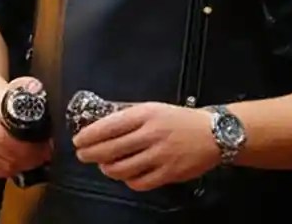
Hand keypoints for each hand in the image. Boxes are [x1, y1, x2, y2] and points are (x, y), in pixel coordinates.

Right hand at [0, 76, 51, 177]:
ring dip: (22, 165)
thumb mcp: (19, 88)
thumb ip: (30, 88)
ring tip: (34, 156)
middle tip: (44, 154)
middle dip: (31, 158)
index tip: (46, 146)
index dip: (31, 148)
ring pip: (3, 169)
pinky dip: (9, 170)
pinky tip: (17, 160)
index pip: (9, 142)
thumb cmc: (4, 98)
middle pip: (8, 158)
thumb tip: (36, 90)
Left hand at [72, 102, 219, 191]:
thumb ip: (130, 117)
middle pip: (111, 149)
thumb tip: (102, 125)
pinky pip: (139, 182)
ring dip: (107, 168)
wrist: (213, 133)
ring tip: (104, 165)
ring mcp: (160, 156)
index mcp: (146, 115)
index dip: (90, 135)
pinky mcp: (169, 173)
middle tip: (83, 155)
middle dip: (91, 154)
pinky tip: (126, 175)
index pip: (109, 126)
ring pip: (122, 168)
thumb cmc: (180, 119)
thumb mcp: (154, 109)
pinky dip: (128, 180)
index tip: (78, 140)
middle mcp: (151, 134)